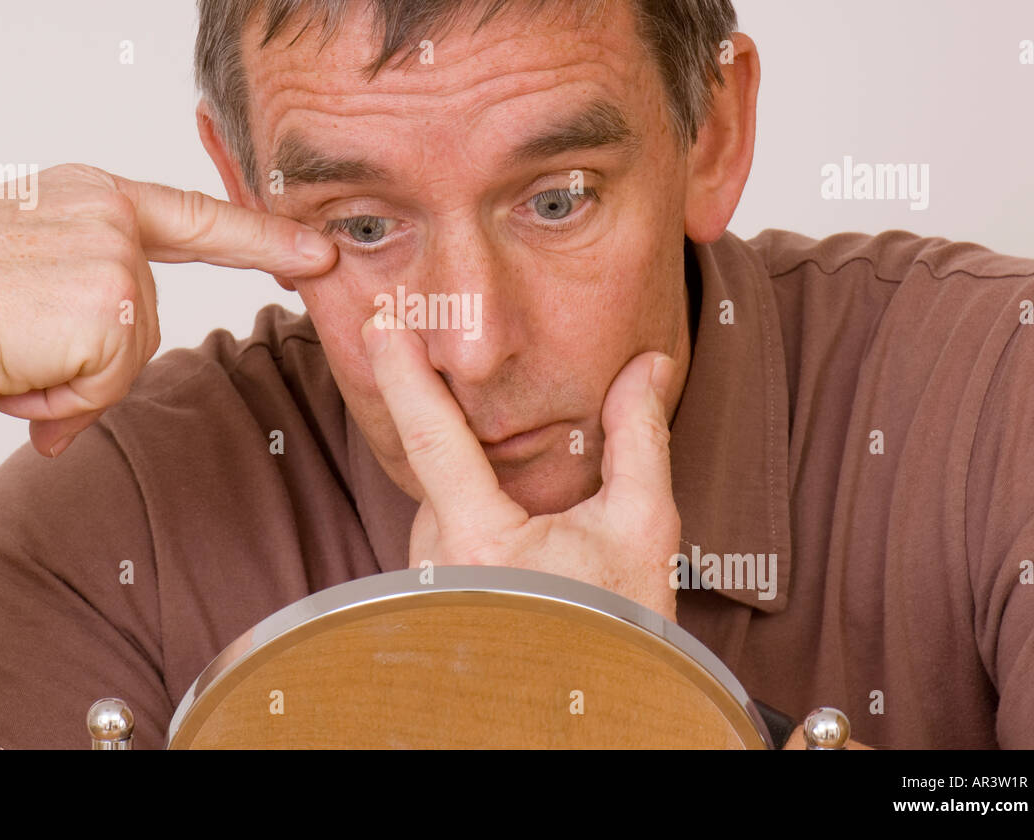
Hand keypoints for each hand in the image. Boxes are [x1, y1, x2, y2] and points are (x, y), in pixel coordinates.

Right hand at [0, 163, 336, 455]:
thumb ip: (70, 328)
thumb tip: (67, 432)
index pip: (189, 216)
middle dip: (87, 361)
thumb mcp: (14, 291)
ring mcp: (113, 250)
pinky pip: (112, 381)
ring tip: (5, 351)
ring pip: (131, 354)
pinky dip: (65, 397)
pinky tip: (15, 368)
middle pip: (147, 319)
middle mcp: (106, 210)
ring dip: (70, 380)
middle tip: (9, 344)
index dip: (257, 237)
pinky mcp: (112, 299)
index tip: (317, 248)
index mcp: (83, 195)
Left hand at [361, 310, 682, 620]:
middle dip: (467, 439)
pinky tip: (514, 547)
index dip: (404, 372)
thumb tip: (650, 365)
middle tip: (497, 428)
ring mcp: (425, 587)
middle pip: (438, 467)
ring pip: (439, 502)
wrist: (597, 711)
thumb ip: (638, 438)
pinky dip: (468, 518)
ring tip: (531, 525)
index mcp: (480, 542)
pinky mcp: (426, 599)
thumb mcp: (642, 529)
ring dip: (474, 488)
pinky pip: (439, 533)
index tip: (382, 322)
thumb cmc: (619, 629)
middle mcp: (437, 566)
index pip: (432, 437)